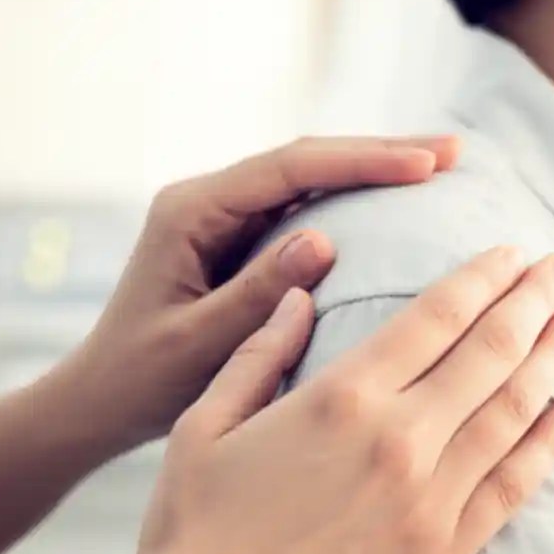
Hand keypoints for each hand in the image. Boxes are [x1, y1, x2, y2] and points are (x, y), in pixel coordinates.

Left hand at [49, 136, 458, 453]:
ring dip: (373, 171)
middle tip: (454, 153)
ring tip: (441, 168)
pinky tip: (399, 208)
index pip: (290, 169)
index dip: (362, 162)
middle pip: (306, 161)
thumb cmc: (139, 380)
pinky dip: (355, 204)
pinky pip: (305, 210)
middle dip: (380, 153)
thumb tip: (325, 239)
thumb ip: (255, 294)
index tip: (425, 165)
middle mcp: (209, 202)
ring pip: (311, 180)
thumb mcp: (196, 344)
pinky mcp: (241, 242)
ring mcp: (226, 220)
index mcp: (191, 212)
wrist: (99, 400)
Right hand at [134, 247, 553, 553]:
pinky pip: (514, 486)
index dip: (483, 277)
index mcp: (341, 397)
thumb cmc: (192, 528)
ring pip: (513, 409)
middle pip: (489, 350)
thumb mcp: (204, 424)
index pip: (436, 315)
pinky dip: (552, 443)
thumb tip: (300, 292)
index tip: (513, 253)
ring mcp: (429, 499)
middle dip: (533, 300)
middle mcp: (398, 438)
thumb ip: (259, 351)